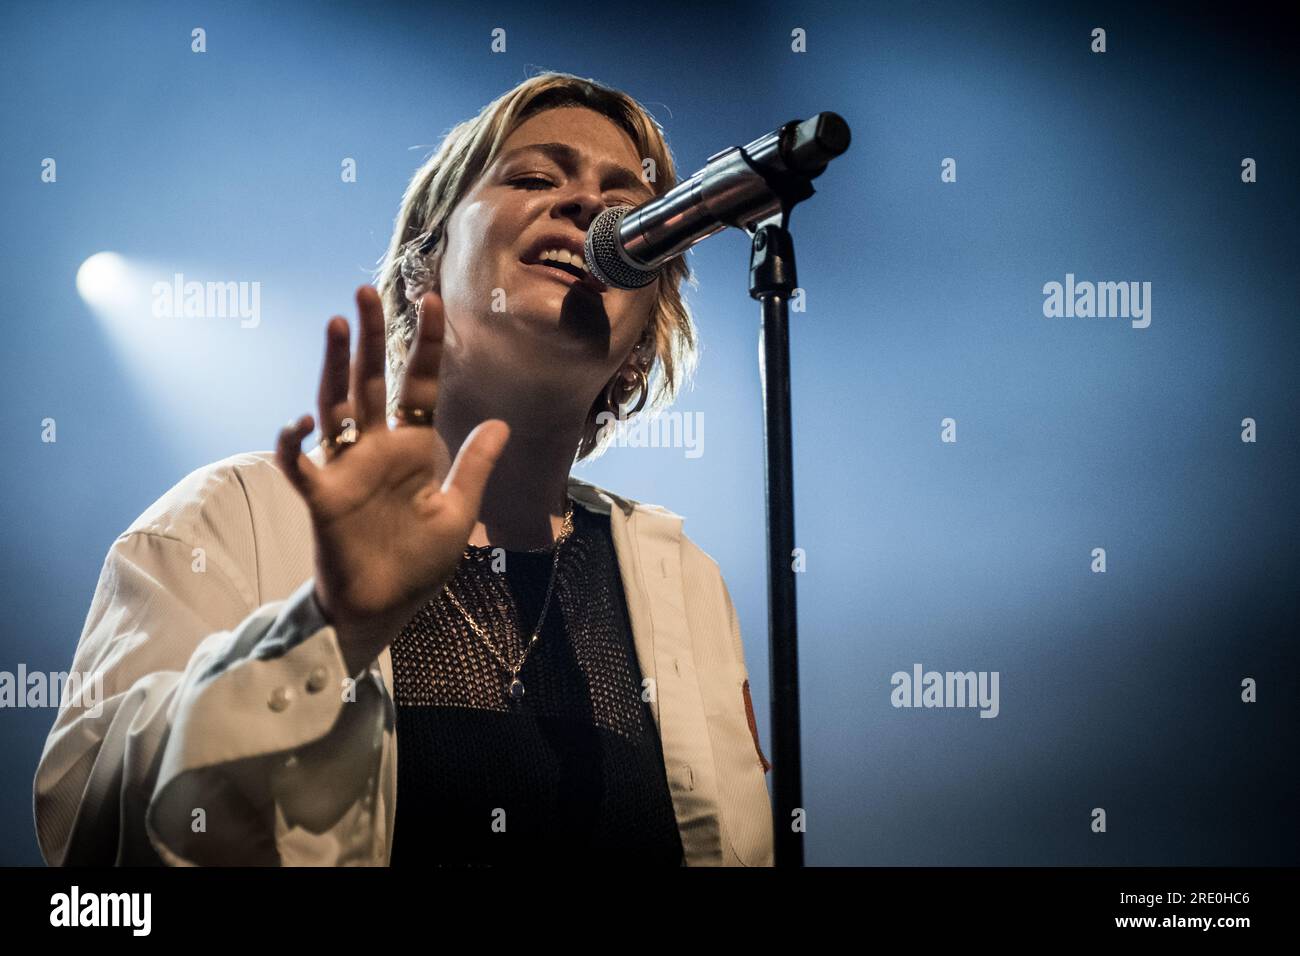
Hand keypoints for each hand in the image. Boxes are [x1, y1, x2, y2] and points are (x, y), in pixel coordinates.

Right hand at [275, 286, 508, 674]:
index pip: (418, 385)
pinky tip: (301, 420)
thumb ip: (474, 466)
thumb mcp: (458, 511)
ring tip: (335, 324)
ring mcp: (347, 470)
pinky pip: (304, 466)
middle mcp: (377, 449)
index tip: (432, 302)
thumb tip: (500, 422)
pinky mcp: (323, 499)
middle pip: (371, 381)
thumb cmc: (419, 562)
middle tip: (366, 291)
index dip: (425, 346)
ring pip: (336, 407)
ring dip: (333, 367)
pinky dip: (296, 444)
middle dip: (370, 337)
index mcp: (413, 448)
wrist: (386, 606)